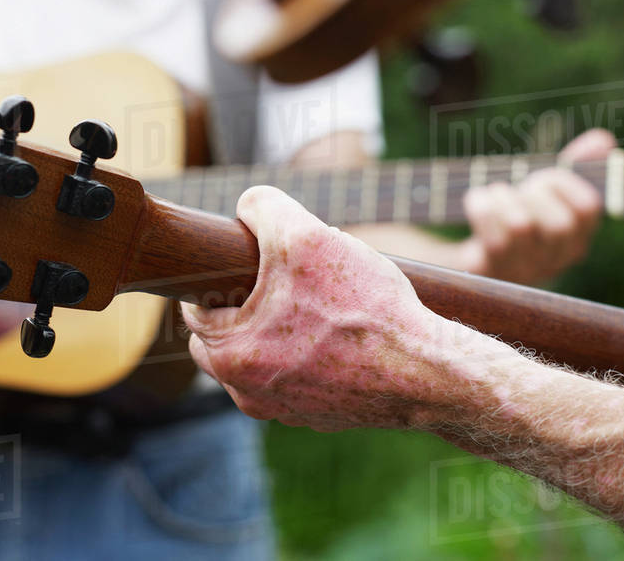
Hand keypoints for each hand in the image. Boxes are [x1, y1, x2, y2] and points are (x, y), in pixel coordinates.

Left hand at [182, 185, 516, 431]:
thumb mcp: (305, 235)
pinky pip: (299, 375)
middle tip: (284, 277)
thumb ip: (262, 208)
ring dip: (279, 326)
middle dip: (248, 301)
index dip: (218, 274)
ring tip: (318, 300)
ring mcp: (284, 410)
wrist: (427, 372)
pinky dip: (310, 351)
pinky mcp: (319, 416)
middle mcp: (248, 393)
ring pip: (264, 355)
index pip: (197, 307)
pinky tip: (341, 330)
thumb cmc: (363, 308)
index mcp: (229, 355)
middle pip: (227, 335)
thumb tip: (246, 206)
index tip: (246, 258)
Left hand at [453, 128, 611, 283]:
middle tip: (523, 187)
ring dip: (504, 198)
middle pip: (559, 223)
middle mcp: (558, 257)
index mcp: (579, 236)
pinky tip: (479, 201)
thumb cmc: (524, 215)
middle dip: (535, 193)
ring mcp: (528, 267)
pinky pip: (491, 238)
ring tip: (498, 192)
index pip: (589, 207)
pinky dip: (481, 208)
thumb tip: (603, 139)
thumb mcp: (549, 189)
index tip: (546, 176)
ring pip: (520, 226)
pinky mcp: (496, 269)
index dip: (565, 182)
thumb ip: (575, 164)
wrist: (484, 256)